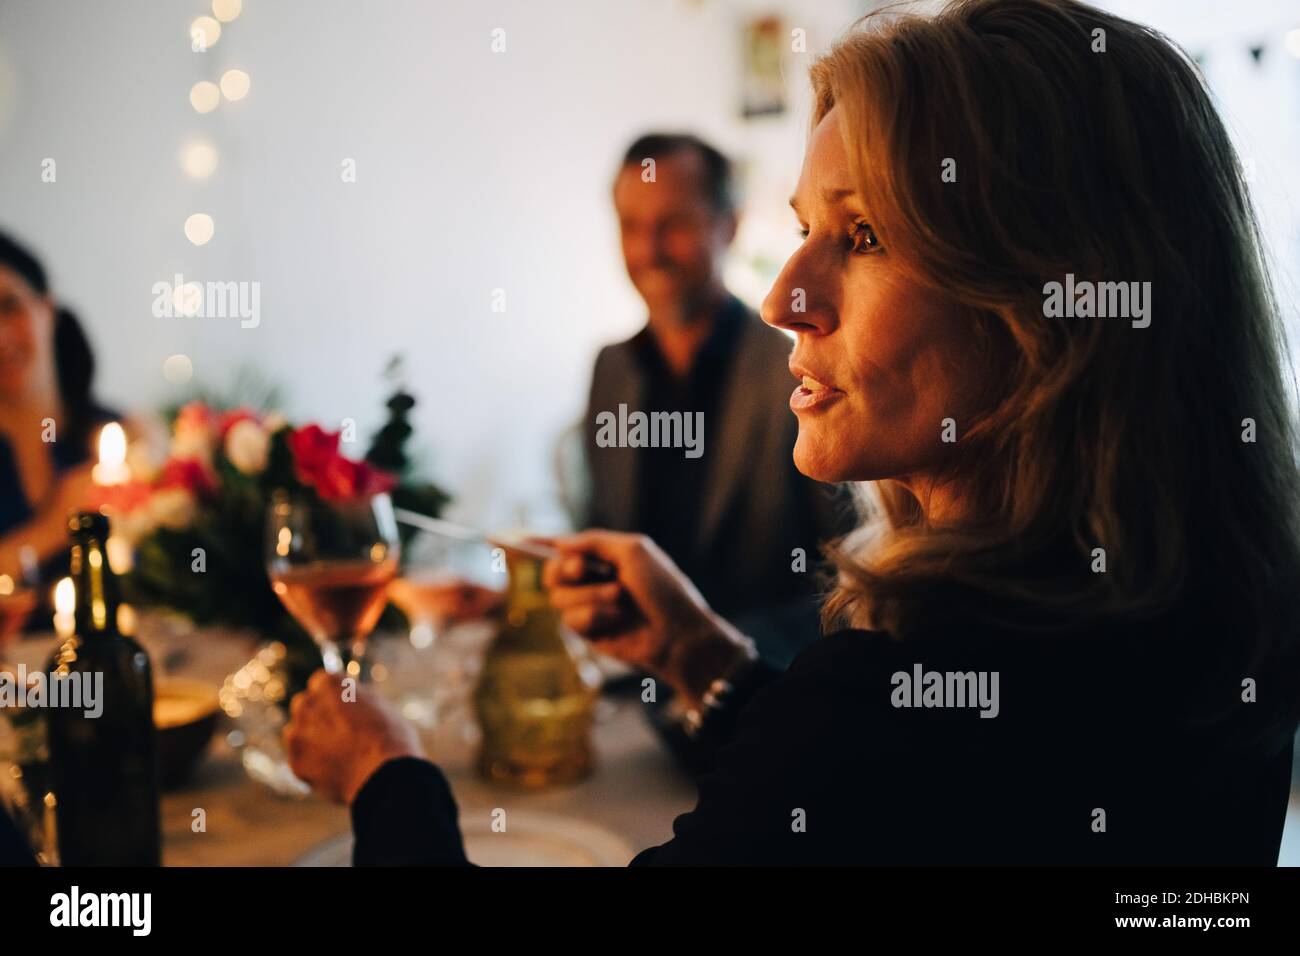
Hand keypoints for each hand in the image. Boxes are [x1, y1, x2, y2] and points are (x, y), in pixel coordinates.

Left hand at [283, 670, 424, 803]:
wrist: (383, 774)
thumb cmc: (389, 737)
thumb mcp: (379, 705)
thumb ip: (356, 699)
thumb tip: (351, 701)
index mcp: (329, 683)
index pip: (321, 681)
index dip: (334, 696)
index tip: (342, 707)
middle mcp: (307, 703)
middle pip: (304, 704)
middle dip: (317, 715)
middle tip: (338, 731)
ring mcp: (298, 733)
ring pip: (298, 732)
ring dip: (311, 739)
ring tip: (338, 753)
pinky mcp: (296, 761)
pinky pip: (300, 758)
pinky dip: (312, 763)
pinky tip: (334, 769)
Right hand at [543, 530, 753, 707]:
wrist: (678, 633)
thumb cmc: (663, 589)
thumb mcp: (632, 551)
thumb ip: (594, 541)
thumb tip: (560, 542)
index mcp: (604, 557)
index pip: (565, 548)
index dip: (536, 543)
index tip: (509, 539)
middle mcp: (593, 581)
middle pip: (552, 572)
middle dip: (564, 569)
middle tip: (583, 569)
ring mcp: (590, 607)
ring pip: (558, 597)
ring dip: (589, 595)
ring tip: (619, 599)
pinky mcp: (590, 632)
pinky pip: (571, 619)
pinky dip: (593, 616)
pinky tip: (616, 620)